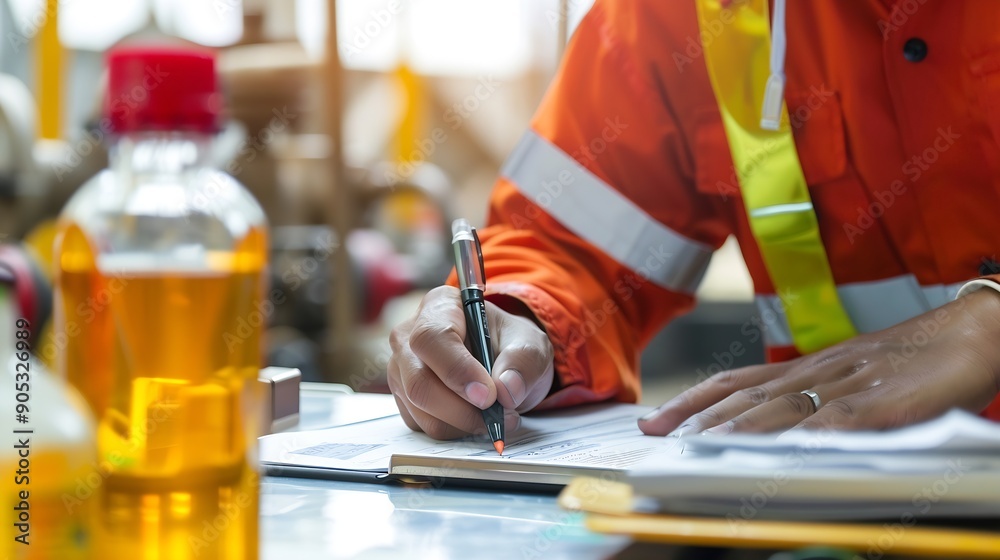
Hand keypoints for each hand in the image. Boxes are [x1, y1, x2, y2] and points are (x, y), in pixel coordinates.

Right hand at [388, 286, 554, 438]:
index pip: (432, 338)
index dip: (457, 370)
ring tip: (497, 416)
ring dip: (464, 423)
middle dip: (463, 409)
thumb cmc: (509, 344)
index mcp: (438, 307)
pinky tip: (477, 417)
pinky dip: (456, 430)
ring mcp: (401, 369)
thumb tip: (506, 390)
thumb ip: (523, 361)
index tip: (488, 395)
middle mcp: (409, 336)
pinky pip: (423, 425)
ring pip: (421, 409)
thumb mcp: (530, 344)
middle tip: (500, 416)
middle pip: (419, 381)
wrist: (501, 360)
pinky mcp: (404, 398)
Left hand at [639, 290, 999, 435]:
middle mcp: (816, 373)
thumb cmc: (911, 356)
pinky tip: (785, 454)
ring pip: (781, 409)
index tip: (655, 420)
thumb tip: (775, 431)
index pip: (734, 383)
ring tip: (701, 449)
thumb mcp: (851, 376)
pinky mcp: (885, 401)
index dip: (692, 402)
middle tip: (658, 438)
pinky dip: (809, 437)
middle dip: (698, 419)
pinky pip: (841, 421)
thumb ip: (815, 400)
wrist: (973, 329)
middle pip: (745, 398)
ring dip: (738, 431)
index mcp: (806, 367)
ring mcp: (849, 385)